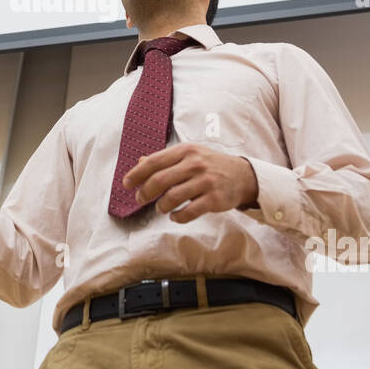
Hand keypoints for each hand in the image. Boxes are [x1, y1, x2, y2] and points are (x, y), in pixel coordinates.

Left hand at [121, 143, 258, 222]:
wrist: (243, 176)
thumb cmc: (210, 165)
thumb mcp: (189, 155)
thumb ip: (165, 160)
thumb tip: (139, 162)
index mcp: (185, 151)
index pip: (154, 162)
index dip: (136, 174)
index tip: (126, 184)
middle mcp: (195, 164)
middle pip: (159, 181)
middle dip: (145, 193)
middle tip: (140, 199)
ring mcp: (205, 182)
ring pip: (172, 198)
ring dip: (161, 206)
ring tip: (161, 208)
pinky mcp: (214, 199)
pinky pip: (188, 212)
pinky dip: (177, 217)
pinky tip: (176, 216)